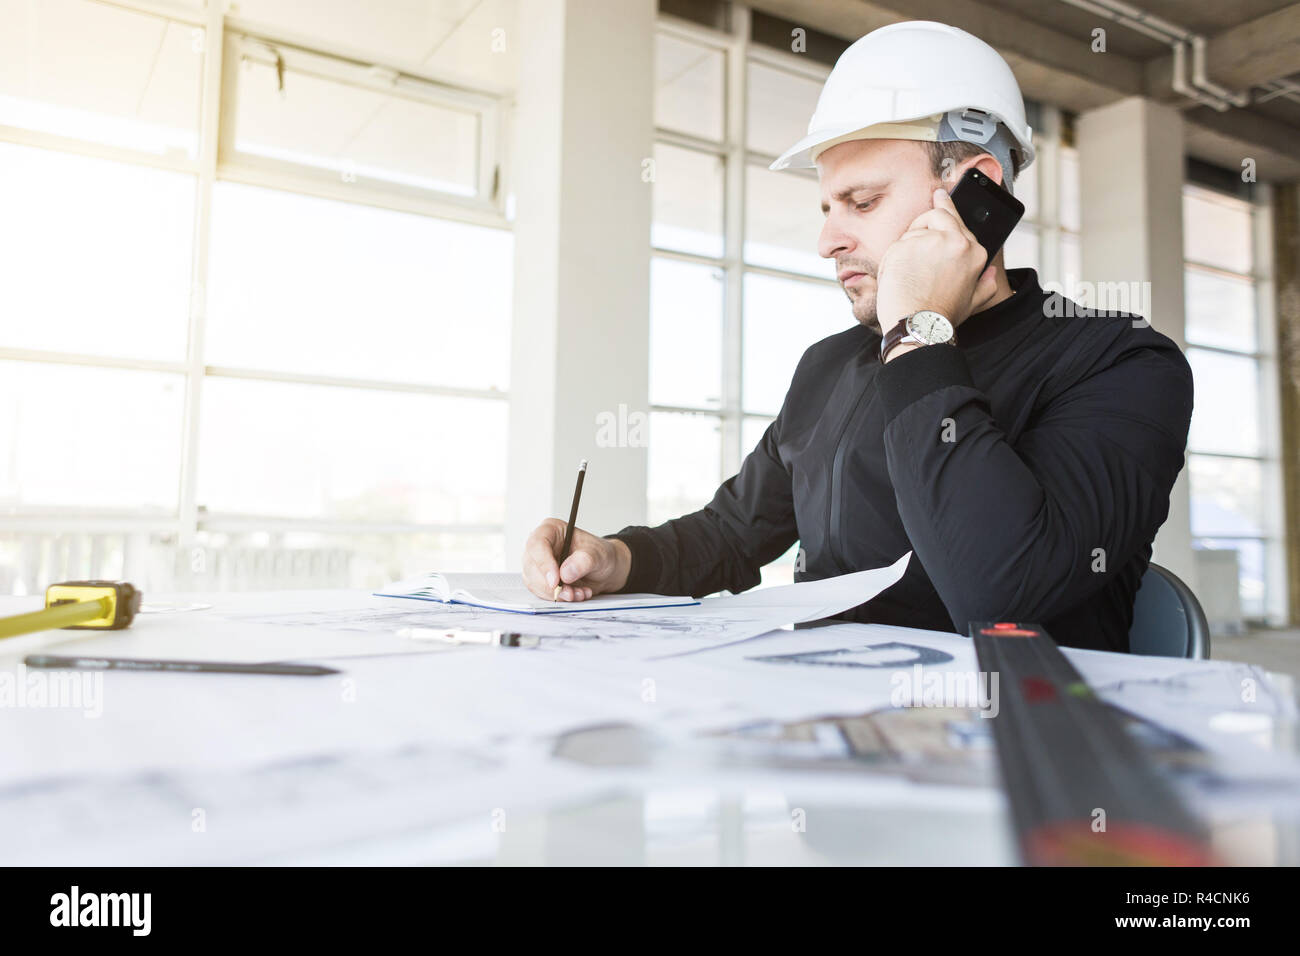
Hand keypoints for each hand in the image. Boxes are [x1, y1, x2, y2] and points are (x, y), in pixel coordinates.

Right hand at [521, 518, 630, 601]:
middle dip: (551, 585)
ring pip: (535, 583)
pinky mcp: (540, 580)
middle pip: (531, 566)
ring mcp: (538, 564)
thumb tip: (565, 573)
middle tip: (570, 593)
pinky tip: (576, 594)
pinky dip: (559, 597)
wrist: (603, 570)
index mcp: (551, 530)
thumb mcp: (598, 554)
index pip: (537, 544)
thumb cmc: (599, 555)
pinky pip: (542, 593)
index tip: (556, 580)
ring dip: (557, 593)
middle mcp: (540, 546)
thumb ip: (583, 561)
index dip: (544, 563)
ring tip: (579, 593)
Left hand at [875, 187, 997, 338]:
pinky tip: (899, 273)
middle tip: (925, 206)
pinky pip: (898, 242)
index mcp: (974, 252)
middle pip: (938, 213)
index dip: (947, 206)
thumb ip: (985, 285)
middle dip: (929, 214)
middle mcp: (955, 241)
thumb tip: (990, 272)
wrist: (917, 325)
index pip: (959, 221)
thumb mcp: (973, 302)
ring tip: (911, 267)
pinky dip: (896, 255)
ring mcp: (929, 240)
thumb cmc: (942, 316)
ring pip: (915, 228)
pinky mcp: (905, 245)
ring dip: (911, 241)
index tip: (940, 195)